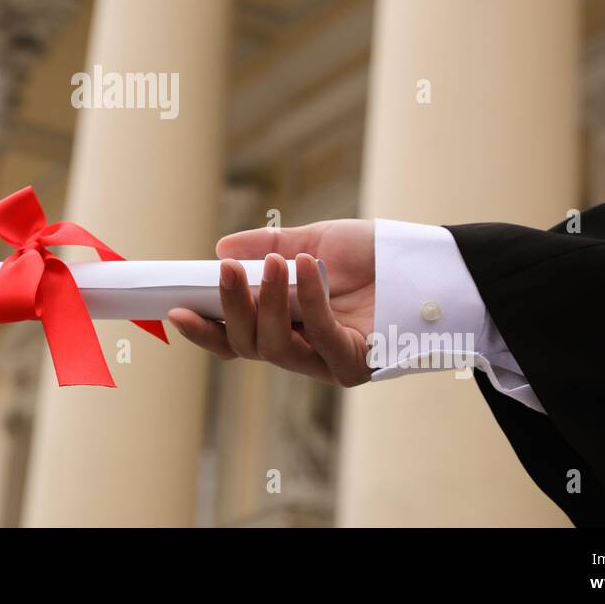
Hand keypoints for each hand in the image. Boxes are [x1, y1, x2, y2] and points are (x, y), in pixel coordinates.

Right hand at [167, 220, 374, 385]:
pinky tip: (305, 268)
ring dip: (266, 303)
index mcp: (286, 326)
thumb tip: (220, 248)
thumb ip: (267, 247)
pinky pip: (321, 335)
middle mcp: (303, 350)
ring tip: (271, 264)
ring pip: (277, 347)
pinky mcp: (356, 362)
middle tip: (223, 271)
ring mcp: (328, 361)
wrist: (430, 261)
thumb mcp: (313, 241)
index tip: (175, 310)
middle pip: (249, 346)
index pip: (236, 338)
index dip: (205, 330)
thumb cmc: (374, 255)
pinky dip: (309, 300)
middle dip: (231, 308)